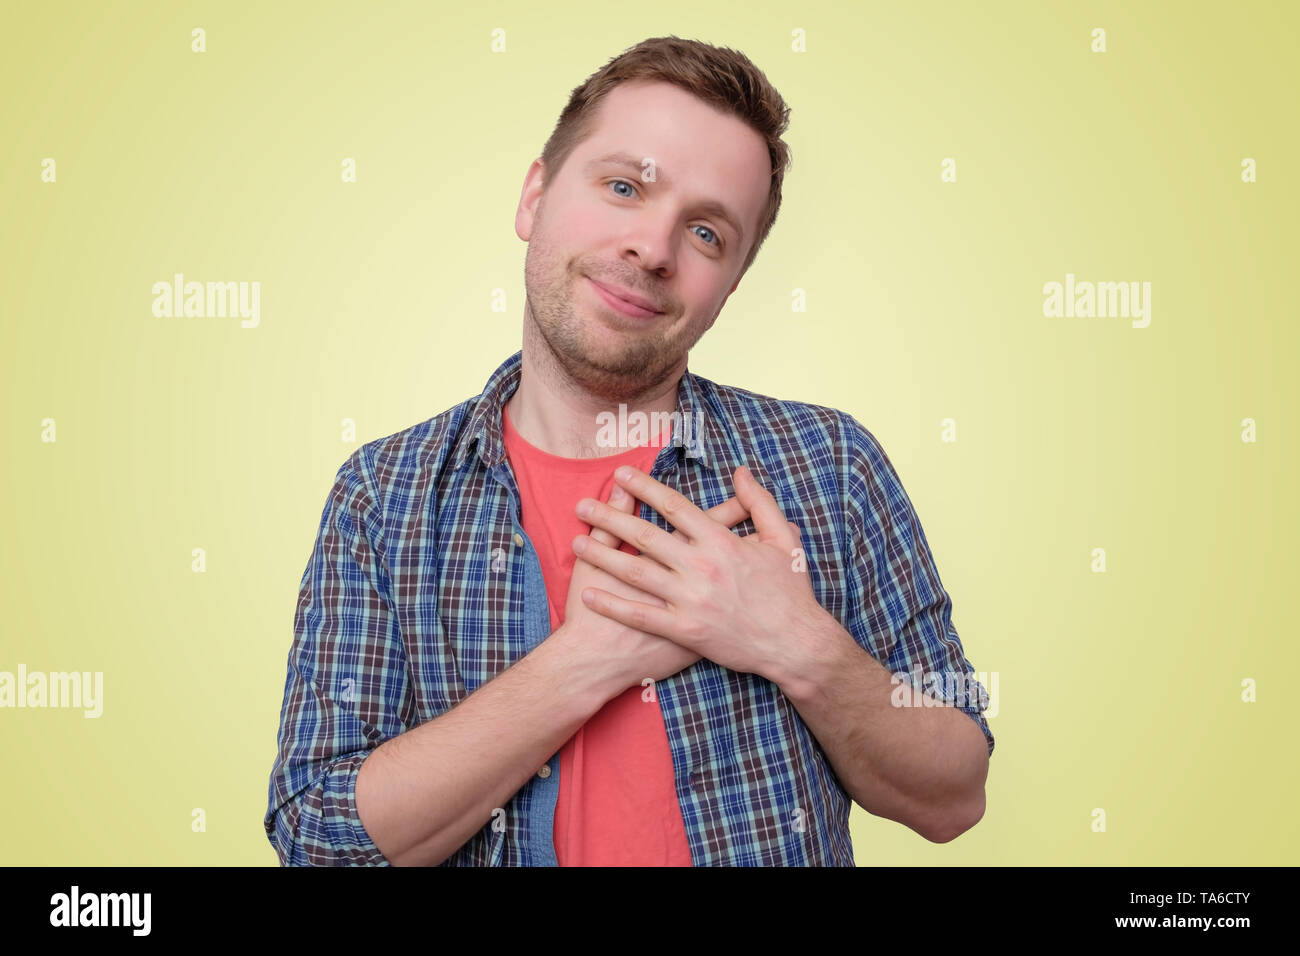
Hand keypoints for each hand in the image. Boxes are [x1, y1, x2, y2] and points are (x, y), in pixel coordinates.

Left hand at [571, 465, 833, 681]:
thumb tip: (741, 471)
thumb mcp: (784, 539)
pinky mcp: (686, 631)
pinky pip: (642, 615)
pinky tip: (589, 594)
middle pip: (645, 535)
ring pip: (636, 572)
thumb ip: (760, 503)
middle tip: (582, 504)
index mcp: (722, 541)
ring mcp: (692, 600)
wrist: (796, 644)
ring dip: (601, 554)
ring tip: (575, 540)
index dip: (644, 488)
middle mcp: (702, 567)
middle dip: (609, 517)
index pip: (674, 507)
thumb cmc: (791, 591)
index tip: (620, 474)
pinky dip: (613, 604)